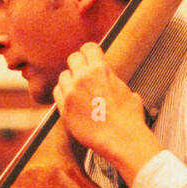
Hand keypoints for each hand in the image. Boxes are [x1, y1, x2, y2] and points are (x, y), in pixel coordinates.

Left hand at [54, 42, 161, 187]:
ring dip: (70, 80)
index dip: (90, 53)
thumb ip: (113, 79)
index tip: (90, 58)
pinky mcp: (64, 108)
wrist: (122, 139)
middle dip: (79, 65)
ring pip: (63, 76)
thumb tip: (110, 78)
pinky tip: (71, 99)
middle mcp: (83, 78)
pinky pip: (58, 92)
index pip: (88, 48)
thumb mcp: (126, 90)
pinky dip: (63, 93)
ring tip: (79, 90)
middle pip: (73, 59)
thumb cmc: (128, 118)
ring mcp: (72, 93)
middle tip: (83, 73)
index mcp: (101, 70)